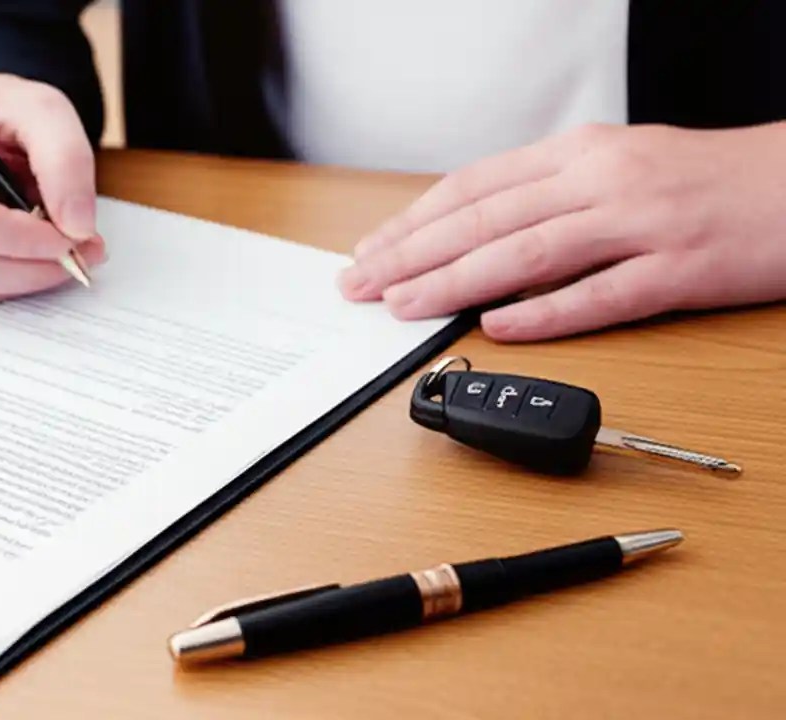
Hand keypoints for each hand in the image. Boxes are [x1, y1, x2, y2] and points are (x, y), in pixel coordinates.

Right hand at [0, 74, 105, 304]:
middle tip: (80, 253)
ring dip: (20, 279)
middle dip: (28, 265)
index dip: (17, 236)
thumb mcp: (41, 112)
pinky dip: (1, 284)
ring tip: (59, 253)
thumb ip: (66, 159)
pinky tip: (22, 258)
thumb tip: (78, 227)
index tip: (69, 237)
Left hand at [338, 123, 785, 340]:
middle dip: (411, 255)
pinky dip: (543, 314)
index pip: (474, 187)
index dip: (413, 222)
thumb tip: (469, 236)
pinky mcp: (680, 270)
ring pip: (527, 254)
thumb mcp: (616, 166)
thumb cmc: (702, 180)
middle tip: (360, 285)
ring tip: (404, 305)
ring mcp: (641, 224)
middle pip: (485, 221)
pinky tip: (496, 327)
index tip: (370, 251)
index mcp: (581, 153)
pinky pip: (600, 296)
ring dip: (455, 282)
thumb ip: (547, 196)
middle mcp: (602, 181)